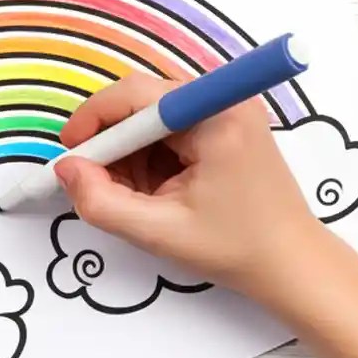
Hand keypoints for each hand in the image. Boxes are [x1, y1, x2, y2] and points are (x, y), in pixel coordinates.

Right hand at [54, 74, 323, 298]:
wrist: (291, 262)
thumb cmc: (238, 248)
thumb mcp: (158, 232)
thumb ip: (102, 202)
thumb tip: (66, 170)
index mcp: (216, 116)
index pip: (135, 94)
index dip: (94, 121)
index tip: (72, 155)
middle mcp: (225, 99)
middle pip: (141, 102)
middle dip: (113, 144)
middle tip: (101, 186)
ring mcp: (227, 109)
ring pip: (150, 116)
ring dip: (131, 154)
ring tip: (140, 198)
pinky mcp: (225, 122)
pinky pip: (169, 127)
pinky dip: (151, 157)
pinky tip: (159, 191)